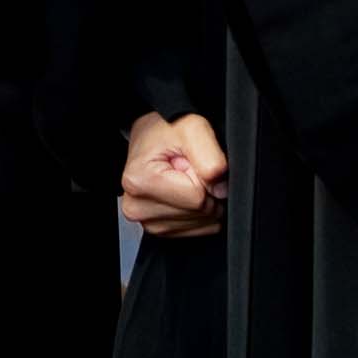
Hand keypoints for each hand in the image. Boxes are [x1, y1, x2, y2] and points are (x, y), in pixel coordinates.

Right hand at [120, 111, 227, 235]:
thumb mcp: (194, 128)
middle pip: (198, 213)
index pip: (197, 198)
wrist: (153, 134)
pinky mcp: (159, 228)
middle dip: (205, 189)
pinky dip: (199, 212)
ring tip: (186, 177)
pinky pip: (197, 229)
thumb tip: (220, 190)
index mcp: (140, 182)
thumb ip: (211, 158)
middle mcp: (137, 206)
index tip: (192, 162)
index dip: (206, 177)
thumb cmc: (167, 129)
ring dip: (203, 200)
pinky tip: (186, 191)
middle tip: (190, 168)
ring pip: (200, 222)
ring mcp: (147, 221)